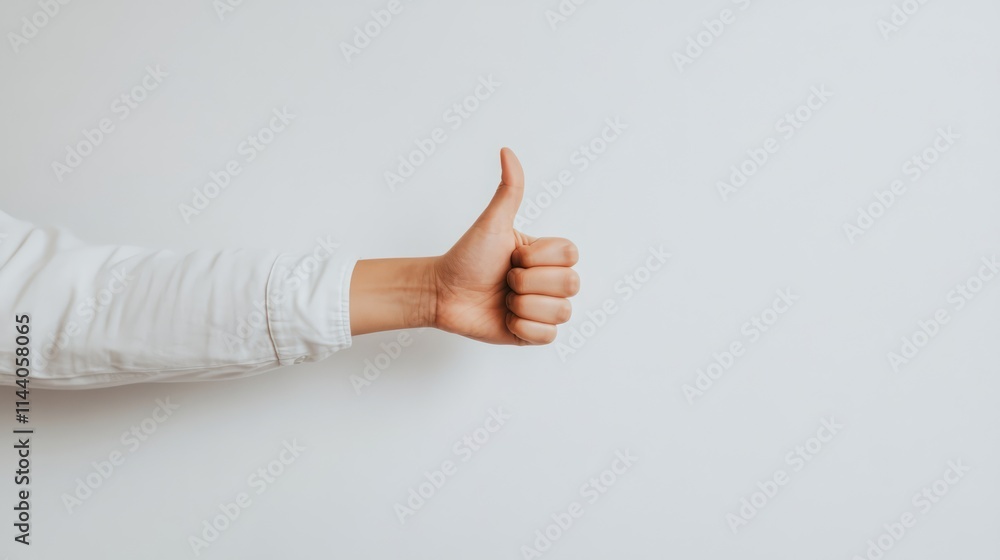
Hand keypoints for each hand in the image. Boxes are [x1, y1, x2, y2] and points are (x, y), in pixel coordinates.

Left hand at [431, 148, 579, 344]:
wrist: (443, 293)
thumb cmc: (466, 258)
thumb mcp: (492, 224)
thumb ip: (509, 190)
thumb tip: (507, 151)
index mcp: (546, 255)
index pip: (571, 256)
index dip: (539, 258)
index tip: (513, 256)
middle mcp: (549, 281)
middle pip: (570, 285)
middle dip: (529, 283)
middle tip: (505, 279)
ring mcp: (542, 309)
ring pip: (561, 312)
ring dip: (524, 306)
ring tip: (503, 299)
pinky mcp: (532, 334)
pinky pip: (547, 336)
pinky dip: (523, 328)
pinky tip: (505, 318)